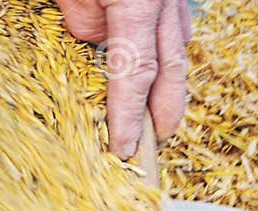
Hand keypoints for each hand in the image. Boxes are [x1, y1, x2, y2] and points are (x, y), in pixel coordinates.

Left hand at [57, 0, 190, 156]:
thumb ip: (80, 23)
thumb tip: (92, 55)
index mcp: (137, 4)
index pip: (137, 73)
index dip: (131, 117)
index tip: (123, 149)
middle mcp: (163, 4)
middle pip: (171, 73)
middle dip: (163, 117)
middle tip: (149, 147)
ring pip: (178, 55)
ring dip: (167, 93)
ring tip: (153, 123)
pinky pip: (174, 34)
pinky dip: (165, 62)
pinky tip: (156, 80)